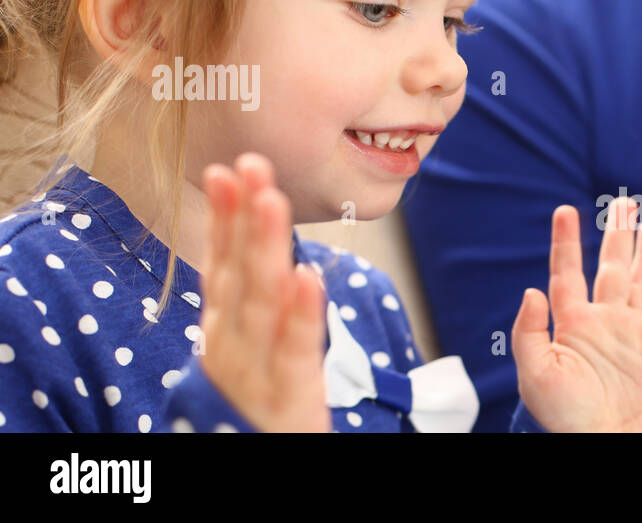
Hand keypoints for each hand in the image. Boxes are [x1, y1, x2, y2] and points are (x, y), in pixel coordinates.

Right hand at [199, 153, 329, 432]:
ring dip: (265, 247)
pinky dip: (300, 314)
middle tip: (253, 164)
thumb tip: (259, 255)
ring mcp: (253, 371)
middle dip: (244, 217)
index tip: (229, 171)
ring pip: (260, 301)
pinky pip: (294, 351)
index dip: (224, 218)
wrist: (257, 470)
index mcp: (222, 332)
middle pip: (238, 273)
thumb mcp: (247, 354)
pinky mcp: (287, 398)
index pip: (221, 264)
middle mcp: (230, 346)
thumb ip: (249, 307)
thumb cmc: (257, 413)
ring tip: (274, 200)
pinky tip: (307, 277)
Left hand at [511, 198, 641, 431]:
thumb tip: (531, 290)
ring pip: (641, 282)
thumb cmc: (566, 415)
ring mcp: (635, 333)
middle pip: (611, 268)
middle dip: (617, 235)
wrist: (608, 440)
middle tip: (622, 202)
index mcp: (573, 324)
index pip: (568, 273)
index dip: (566, 241)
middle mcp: (605, 321)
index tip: (565, 210)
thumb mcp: (535, 374)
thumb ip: (529, 331)